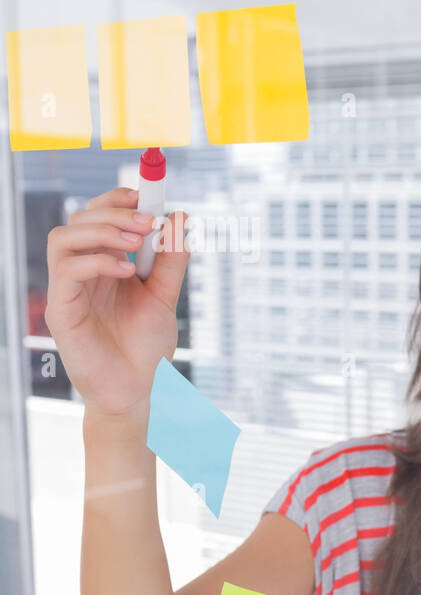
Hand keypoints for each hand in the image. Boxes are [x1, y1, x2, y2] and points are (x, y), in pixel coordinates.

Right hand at [44, 187, 188, 422]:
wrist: (140, 391)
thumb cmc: (147, 348)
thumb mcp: (166, 297)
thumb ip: (171, 260)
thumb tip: (180, 217)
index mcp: (103, 265)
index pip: (96, 217)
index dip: (115, 200)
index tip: (145, 195)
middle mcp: (81, 273)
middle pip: (77, 220)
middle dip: (113, 212)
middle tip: (148, 222)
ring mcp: (68, 290)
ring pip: (63, 238)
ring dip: (102, 231)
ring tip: (137, 243)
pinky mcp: (60, 310)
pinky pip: (67, 270)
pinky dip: (97, 261)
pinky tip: (127, 271)